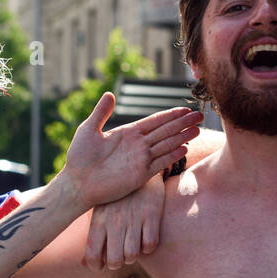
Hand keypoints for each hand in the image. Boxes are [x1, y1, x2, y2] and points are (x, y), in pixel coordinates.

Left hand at [61, 93, 200, 210]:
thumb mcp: (88, 130)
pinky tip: (184, 148)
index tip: (185, 109)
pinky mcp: (139, 175)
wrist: (77, 183)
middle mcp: (137, 145)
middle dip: (182, 123)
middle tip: (199, 116)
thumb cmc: (79, 157)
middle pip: (165, 131)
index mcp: (127, 133)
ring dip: (181, 137)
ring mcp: (140, 160)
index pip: (154, 121)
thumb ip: (101, 113)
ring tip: (197, 130)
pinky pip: (159, 163)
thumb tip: (110, 94)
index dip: (170, 115)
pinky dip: (171, 156)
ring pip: (166, 145)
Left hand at [83, 172, 165, 270]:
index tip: (102, 264)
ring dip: (133, 256)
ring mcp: (133, 219)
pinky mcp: (151, 215)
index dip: (97, 266)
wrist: (137, 168)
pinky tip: (145, 238)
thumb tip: (85, 264)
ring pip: (132, 255)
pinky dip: (148, 246)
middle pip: (114, 261)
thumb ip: (93, 239)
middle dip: (117, 263)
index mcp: (98, 222)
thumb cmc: (115, 198)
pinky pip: (150, 244)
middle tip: (120, 256)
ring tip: (132, 247)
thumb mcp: (100, 213)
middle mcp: (114, 222)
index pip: (92, 256)